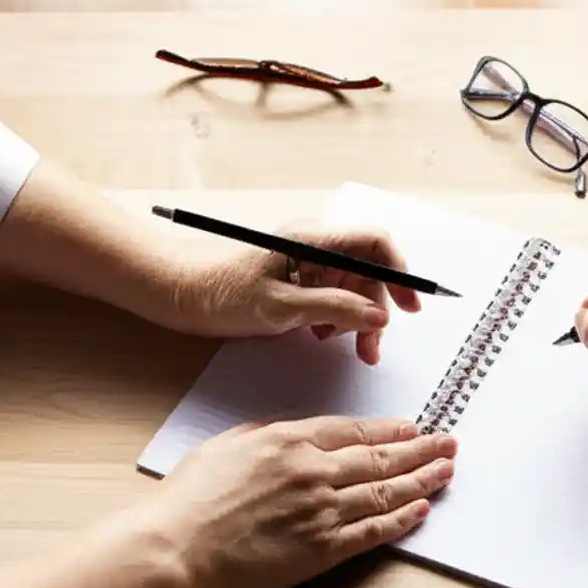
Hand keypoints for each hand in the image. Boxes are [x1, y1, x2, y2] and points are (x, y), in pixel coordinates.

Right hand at [145, 416, 456, 587]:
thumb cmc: (191, 498)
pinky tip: (422, 509)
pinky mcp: (321, 549)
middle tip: (449, 443)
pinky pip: (372, 530)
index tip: (413, 426)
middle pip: (379, 457)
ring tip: (446, 470)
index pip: (354, 431)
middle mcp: (313, 471)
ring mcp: (320, 510)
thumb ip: (271, 434)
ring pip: (384, 491)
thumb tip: (296, 433)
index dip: (389, 429)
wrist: (174, 547)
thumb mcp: (230, 444)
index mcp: (290, 441)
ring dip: (421, 480)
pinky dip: (401, 519)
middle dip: (420, 449)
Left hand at [166, 227, 421, 363]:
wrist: (177, 293)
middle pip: (368, 271)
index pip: (375, 242)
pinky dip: (335, 318)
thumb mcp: (281, 307)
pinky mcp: (297, 278)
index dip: (400, 271)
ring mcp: (306, 261)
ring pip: (352, 287)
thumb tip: (379, 315)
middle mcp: (315, 245)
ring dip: (357, 318)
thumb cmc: (220, 293)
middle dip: (376, 309)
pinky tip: (320, 335)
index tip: (410, 306)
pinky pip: (332, 295)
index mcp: (313, 238)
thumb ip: (335, 308)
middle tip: (371, 348)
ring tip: (349, 348)